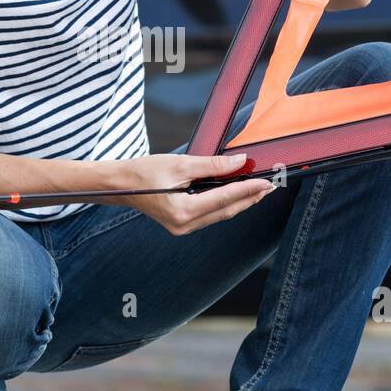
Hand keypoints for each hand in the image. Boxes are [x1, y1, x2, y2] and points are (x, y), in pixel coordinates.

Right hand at [112, 152, 274, 234]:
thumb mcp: (181, 164)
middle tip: (270, 186)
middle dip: (250, 198)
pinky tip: (236, 194)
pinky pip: (210, 215)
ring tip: (258, 189)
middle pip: (227, 211)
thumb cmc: (144, 172)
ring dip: (240, 202)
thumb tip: (239, 163)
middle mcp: (185, 225)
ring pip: (220, 215)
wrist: (120, 185)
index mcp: (184, 211)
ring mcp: (183, 228)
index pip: (225, 199)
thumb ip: (213, 165)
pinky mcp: (182, 225)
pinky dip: (225, 204)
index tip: (267, 181)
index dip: (249, 189)